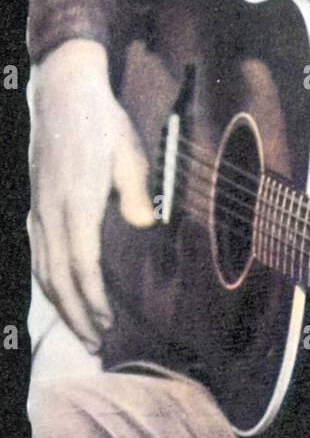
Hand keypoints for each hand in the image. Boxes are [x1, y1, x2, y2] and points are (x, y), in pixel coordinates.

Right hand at [29, 38, 156, 348]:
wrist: (64, 93)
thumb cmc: (102, 123)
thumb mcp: (129, 151)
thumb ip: (134, 191)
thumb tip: (145, 226)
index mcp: (75, 202)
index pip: (82, 266)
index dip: (92, 301)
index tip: (107, 324)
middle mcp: (51, 212)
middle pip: (58, 278)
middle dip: (75, 316)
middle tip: (95, 344)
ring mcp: (38, 209)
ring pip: (42, 270)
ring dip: (60, 305)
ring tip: (81, 329)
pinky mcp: (35, 205)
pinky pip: (37, 254)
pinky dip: (48, 282)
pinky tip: (61, 294)